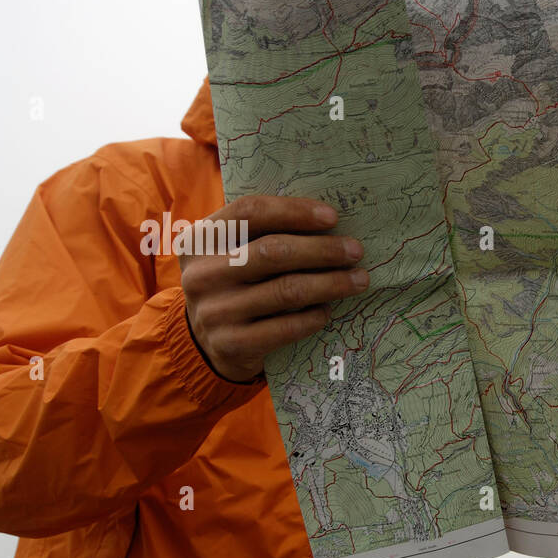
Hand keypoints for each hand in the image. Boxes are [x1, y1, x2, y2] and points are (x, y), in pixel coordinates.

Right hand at [177, 196, 367, 381]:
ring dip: (330, 283)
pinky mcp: (231, 345)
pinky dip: (314, 317)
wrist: (204, 346)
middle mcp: (201, 275)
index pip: (250, 213)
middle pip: (273, 252)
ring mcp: (214, 312)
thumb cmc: (231, 288)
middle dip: (322, 250)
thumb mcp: (230, 256)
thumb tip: (327, 223)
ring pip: (286, 290)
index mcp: (199, 241)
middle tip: (355, 251)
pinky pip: (286, 327)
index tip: (333, 217)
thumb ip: (261, 236)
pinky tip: (328, 311)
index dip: (294, 211)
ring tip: (358, 280)